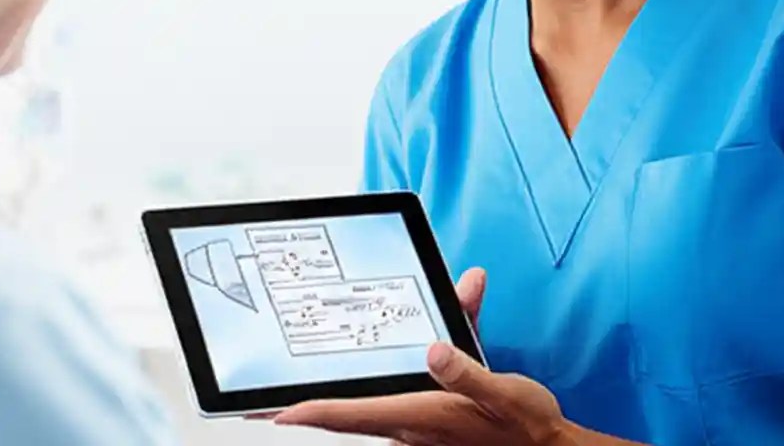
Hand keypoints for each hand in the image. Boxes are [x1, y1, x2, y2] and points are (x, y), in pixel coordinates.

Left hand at [247, 268, 489, 430]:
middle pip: (344, 420)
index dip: (311, 412)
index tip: (275, 409)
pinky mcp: (425, 432)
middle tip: (257, 404)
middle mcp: (412, 428)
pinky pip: (381, 416)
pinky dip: (355, 408)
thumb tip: (436, 348)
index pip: (354, 414)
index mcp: (424, 415)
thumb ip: (468, 371)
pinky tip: (341, 402)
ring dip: (325, 413)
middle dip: (303, 412)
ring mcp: (416, 434)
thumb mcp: (506, 392)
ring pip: (360, 419)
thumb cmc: (526, 425)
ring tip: (283, 404)